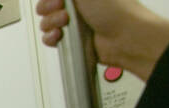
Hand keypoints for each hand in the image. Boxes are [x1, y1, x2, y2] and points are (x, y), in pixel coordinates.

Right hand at [36, 0, 168, 79]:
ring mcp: (73, 23)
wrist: (122, 36)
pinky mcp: (70, 40)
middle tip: (60, 7)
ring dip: (50, 22)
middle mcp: (77, 6)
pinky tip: (59, 35)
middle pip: (46, 6)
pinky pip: (49, 39)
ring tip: (64, 23)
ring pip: (46, 22)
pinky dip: (50, 37)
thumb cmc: (113, 10)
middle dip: (48, 7)